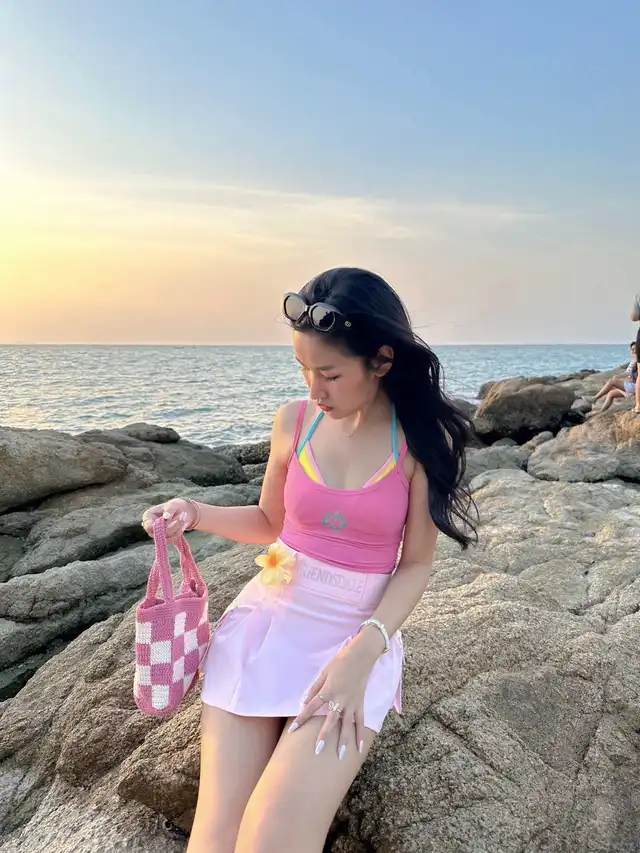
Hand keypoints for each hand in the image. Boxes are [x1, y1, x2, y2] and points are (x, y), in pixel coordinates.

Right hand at [141, 498, 195, 541]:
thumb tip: (166, 517)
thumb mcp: (172, 505)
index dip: (158, 526)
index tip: (169, 518)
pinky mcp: (164, 539)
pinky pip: (171, 539)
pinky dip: (178, 532)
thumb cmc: (174, 506)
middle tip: (180, 516)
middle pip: (159, 533)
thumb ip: (169, 510)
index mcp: (148, 517)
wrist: (180, 511)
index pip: (149, 527)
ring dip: (176, 528)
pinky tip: (181, 525)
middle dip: (172, 525)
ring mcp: (156, 534)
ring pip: (166, 537)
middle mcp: (150, 527)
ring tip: (181, 519)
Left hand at [288, 638, 378, 759]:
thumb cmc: (341, 661)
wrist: (361, 655)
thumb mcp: (324, 672)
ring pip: (347, 725)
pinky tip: (360, 748)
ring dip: (344, 741)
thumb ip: (314, 688)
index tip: (293, 730)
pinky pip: (360, 722)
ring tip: (340, 756)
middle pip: (330, 721)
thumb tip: (304, 701)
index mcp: (328, 690)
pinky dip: (360, 735)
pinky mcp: (360, 703)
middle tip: (317, 751)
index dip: (301, 718)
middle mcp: (340, 699)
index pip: (311, 707)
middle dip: (323, 736)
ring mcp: (352, 703)